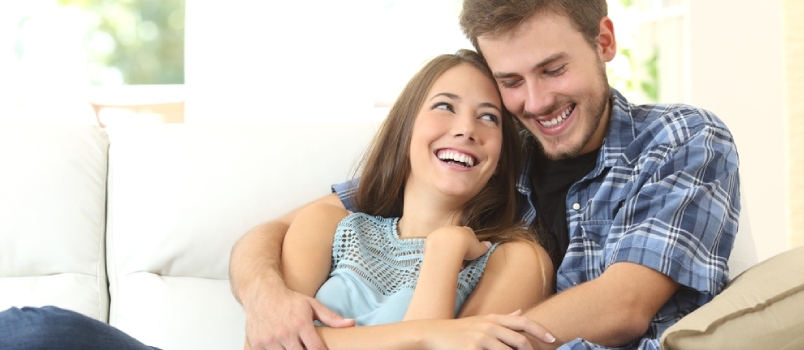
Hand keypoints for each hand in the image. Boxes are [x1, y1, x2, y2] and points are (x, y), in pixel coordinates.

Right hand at [244, 283, 354, 349]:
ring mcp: (269, 340)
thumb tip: (351, 323)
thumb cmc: (289, 301)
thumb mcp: (312, 305)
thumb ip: (331, 317)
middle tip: (307, 347)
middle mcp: (285, 333)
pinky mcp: (257, 345)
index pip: (316, 349)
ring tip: (295, 347)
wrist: (262, 294)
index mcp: (301, 323)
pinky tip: (282, 348)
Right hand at [421, 310, 555, 349]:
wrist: (432, 334)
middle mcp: (489, 327)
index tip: (552, 339)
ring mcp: (480, 339)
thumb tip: (521, 311)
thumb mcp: (480, 320)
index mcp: (493, 319)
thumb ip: (502, 318)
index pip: (522, 322)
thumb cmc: (458, 330)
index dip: (539, 330)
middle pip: (520, 340)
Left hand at [427, 226, 490, 261]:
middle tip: (459, 259)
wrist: (449, 245)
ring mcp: (442, 232)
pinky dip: (437, 251)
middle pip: (455, 237)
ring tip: (449, 262)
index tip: (468, 252)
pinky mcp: (432, 238)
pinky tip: (439, 259)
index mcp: (465, 230)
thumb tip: (489, 244)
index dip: (468, 243)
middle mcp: (453, 229)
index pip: (468, 234)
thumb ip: (484, 246)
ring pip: (445, 241)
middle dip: (457, 247)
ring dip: (447, 250)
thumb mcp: (479, 249)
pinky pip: (435, 245)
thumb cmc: (466, 247)